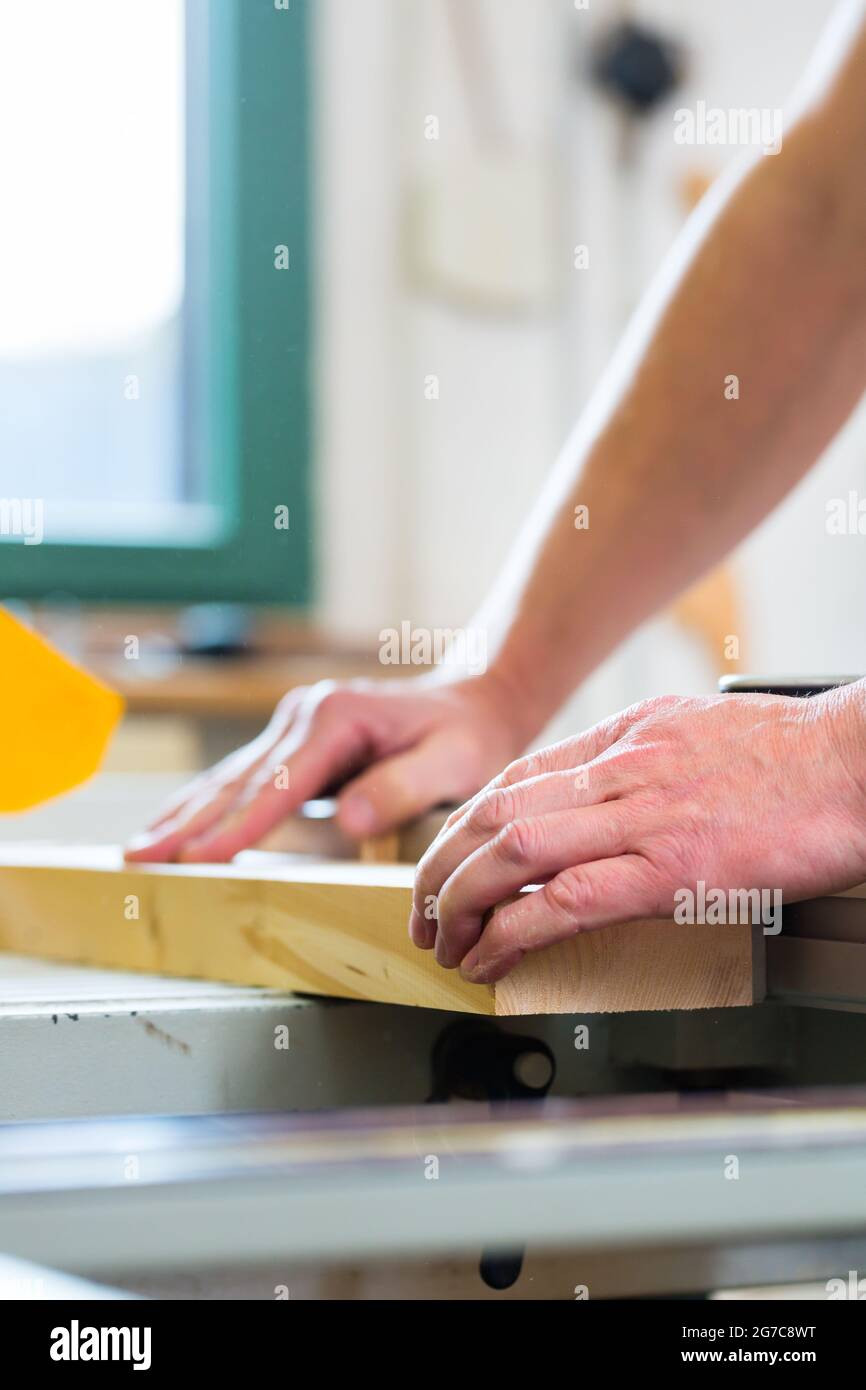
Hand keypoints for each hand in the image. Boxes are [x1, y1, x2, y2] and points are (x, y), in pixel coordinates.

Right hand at [125, 673, 528, 862]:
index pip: (279, 785)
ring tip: (139, 849)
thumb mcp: (453, 761)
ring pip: (230, 778)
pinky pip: (244, 779)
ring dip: (185, 815)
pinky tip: (176, 824)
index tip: (202, 858)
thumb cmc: (467, 737)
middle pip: (239, 780)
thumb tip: (346, 818)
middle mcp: (304, 713)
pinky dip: (206, 803)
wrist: (474, 704)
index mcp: (336, 718)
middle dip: (189, 824)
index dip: (239, 826)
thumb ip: (402, 788)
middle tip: (141, 858)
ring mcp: (294, 723)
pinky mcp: (294, 740)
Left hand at [410, 686, 865, 981]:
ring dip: (460, 900)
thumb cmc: (793, 756)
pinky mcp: (671, 870)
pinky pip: (566, 898)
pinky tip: (490, 956)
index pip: (514, 780)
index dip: (463, 826)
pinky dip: (513, 930)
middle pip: (494, 813)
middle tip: (421, 910)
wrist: (855, 764)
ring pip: (513, 850)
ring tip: (441, 940)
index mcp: (625, 737)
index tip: (444, 860)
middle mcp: (619, 769)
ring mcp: (641, 817)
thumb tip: (601, 793)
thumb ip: (641, 758)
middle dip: (439, 866)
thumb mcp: (698, 731)